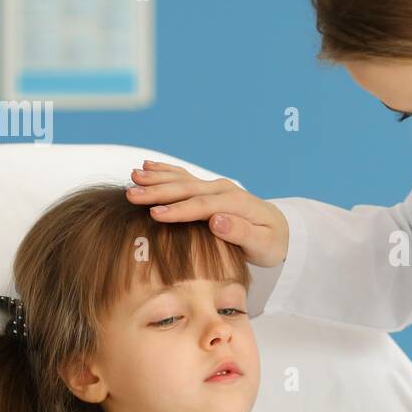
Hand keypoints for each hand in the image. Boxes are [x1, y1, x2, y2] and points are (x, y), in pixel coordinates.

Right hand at [127, 160, 289, 267]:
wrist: (280, 229)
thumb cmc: (271, 242)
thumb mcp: (263, 244)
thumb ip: (241, 232)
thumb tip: (216, 221)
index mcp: (236, 204)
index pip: (203, 207)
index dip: (179, 210)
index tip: (155, 214)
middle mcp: (224, 191)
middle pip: (187, 190)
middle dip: (158, 192)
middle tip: (131, 194)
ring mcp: (215, 187)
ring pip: (182, 180)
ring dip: (157, 178)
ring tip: (133, 176)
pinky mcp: (209, 189)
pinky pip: (184, 178)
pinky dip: (165, 171)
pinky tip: (147, 167)